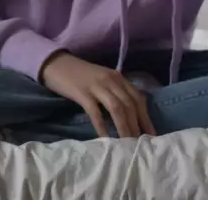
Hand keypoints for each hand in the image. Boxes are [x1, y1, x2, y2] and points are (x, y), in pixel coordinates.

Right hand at [40, 52, 155, 137]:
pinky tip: (105, 139)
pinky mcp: (82, 92)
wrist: (56, 63)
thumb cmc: (79, 74)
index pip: (138, 98)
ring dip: (124, 127)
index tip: (151, 134)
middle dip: (137, 126)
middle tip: (141, 144)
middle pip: (129, 104)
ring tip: (127, 144)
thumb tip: (129, 115)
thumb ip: (115, 92)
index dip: (146, 117)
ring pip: (117, 108)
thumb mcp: (102, 80)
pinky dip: (102, 126)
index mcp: (117, 77)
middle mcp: (110, 79)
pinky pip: (95, 112)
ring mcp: (96, 85)